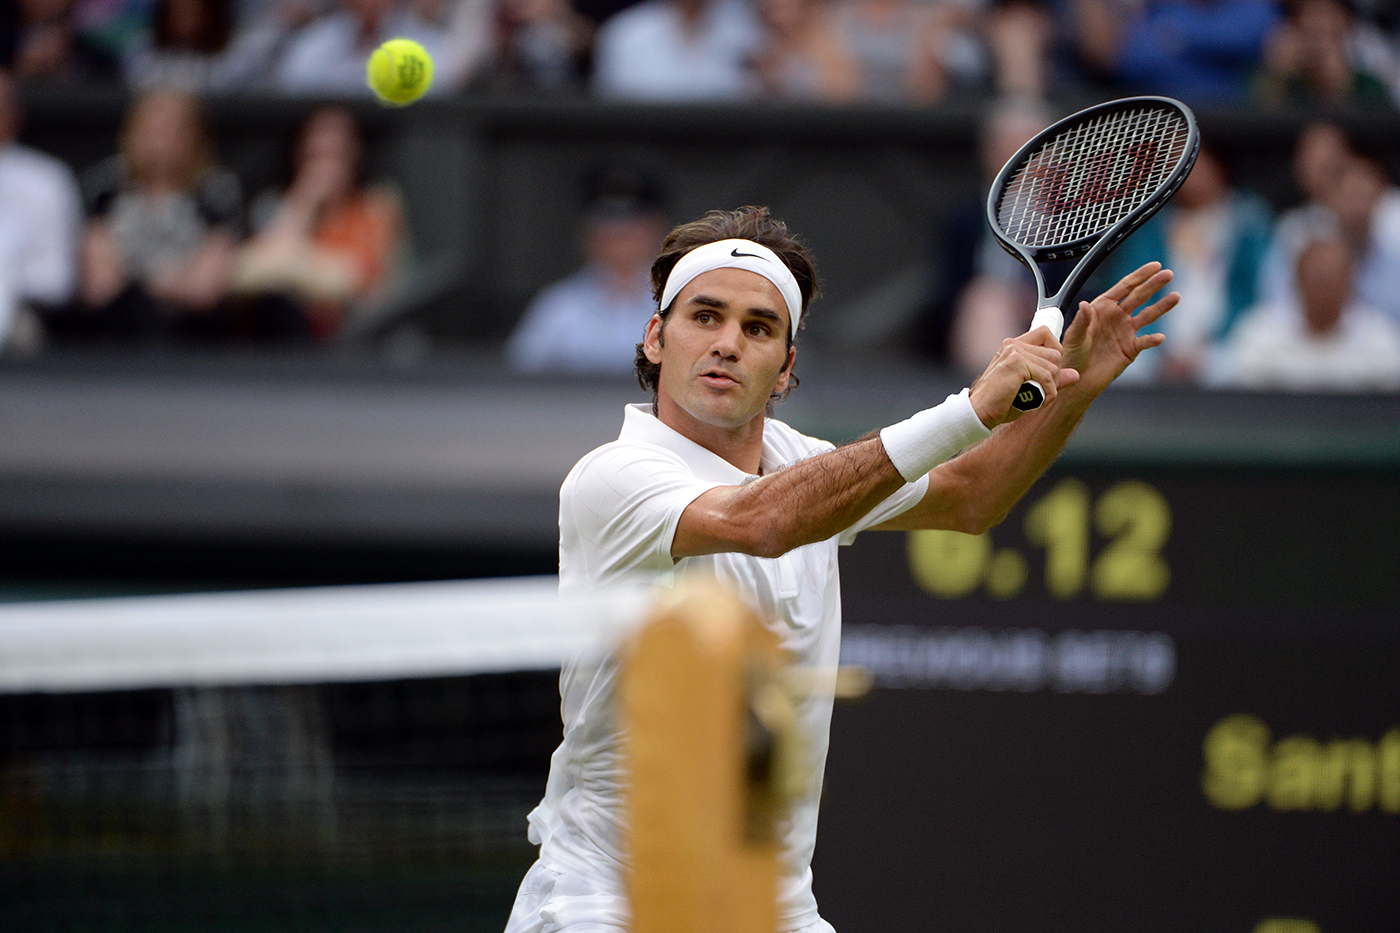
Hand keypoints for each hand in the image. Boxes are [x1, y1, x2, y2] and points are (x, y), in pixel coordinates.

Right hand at [969, 325, 1078, 427]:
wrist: (979, 412)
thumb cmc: (1000, 402)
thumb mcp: (1031, 388)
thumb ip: (1052, 378)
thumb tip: (1075, 374)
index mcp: (1014, 346)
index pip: (1046, 334)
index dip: (1054, 353)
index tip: (1048, 373)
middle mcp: (1014, 345)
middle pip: (1055, 353)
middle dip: (1054, 376)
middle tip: (1039, 392)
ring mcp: (1015, 352)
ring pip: (1053, 366)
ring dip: (1050, 388)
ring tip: (1034, 398)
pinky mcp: (1017, 363)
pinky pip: (1047, 377)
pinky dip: (1046, 394)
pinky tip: (1035, 402)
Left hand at [1062, 262, 1178, 395]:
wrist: (1079, 379)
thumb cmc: (1072, 355)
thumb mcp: (1073, 337)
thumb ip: (1081, 321)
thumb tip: (1085, 305)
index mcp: (1103, 307)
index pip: (1124, 287)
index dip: (1140, 276)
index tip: (1155, 266)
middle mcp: (1117, 316)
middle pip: (1139, 297)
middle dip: (1154, 285)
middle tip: (1168, 274)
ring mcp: (1126, 331)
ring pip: (1148, 316)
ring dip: (1162, 306)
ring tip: (1175, 296)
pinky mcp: (1131, 348)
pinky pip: (1145, 342)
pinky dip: (1152, 340)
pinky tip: (1159, 337)